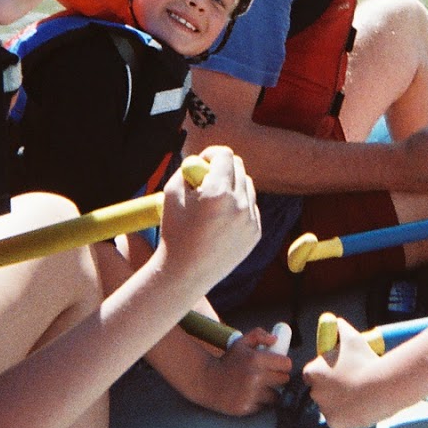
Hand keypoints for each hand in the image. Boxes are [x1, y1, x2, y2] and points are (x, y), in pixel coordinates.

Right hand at [157, 146, 259, 293]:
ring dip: (232, 186)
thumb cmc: (174, 231)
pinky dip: (238, 206)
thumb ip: (187, 168)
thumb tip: (202, 158)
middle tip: (206, 179)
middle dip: (223, 168)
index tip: (203, 162)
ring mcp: (251, 221)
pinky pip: (251, 207)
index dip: (212, 154)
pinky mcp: (255, 234)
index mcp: (218, 193)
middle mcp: (240, 205)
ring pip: (247, 186)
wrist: (185, 273)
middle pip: (239, 167)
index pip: (226, 155)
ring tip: (212, 204)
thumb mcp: (171, 192)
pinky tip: (220, 221)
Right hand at [193, 328, 292, 415]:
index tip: (279, 365)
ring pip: (275, 396)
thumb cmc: (227, 361)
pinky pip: (263, 406)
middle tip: (269, 376)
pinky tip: (250, 396)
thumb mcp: (240, 343)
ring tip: (259, 387)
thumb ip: (258, 335)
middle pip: (284, 380)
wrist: (207, 381)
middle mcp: (256, 377)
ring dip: (270, 392)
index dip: (283, 364)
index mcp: (256, 359)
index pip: (286, 364)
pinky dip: (259, 402)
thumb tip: (275, 339)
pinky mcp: (247, 408)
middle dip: (278, 377)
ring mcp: (252, 394)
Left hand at [302, 318, 386, 427]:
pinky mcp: (334, 423)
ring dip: (339, 401)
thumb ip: (341, 328)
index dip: (323, 372)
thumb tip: (336, 321)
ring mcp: (324, 409)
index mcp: (313, 372)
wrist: (381, 386)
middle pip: (319, 390)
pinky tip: (358, 406)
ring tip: (357, 394)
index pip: (311, 374)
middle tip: (349, 382)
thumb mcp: (352, 338)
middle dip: (330, 387)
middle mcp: (314, 392)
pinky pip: (339, 418)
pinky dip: (346, 414)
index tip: (336, 371)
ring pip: (329, 405)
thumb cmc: (364, 361)